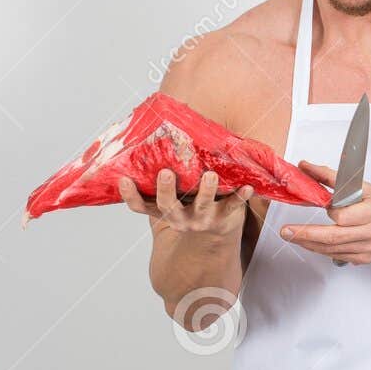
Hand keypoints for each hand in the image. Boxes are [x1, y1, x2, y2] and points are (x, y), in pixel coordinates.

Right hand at [119, 169, 252, 240]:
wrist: (215, 234)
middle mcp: (179, 217)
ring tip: (210, 175)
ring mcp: (201, 219)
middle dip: (166, 190)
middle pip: (168, 206)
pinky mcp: (223, 217)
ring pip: (201, 206)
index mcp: (163, 210)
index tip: (122, 180)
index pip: (140, 206)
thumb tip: (148, 135)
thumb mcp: (172, 196)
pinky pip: (233, 207)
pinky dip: (241, 197)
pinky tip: (248, 186)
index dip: (130, 195)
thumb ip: (159, 176)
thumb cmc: (188, 203)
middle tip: (165, 173)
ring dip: (205, 191)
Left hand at [280, 161, 370, 264]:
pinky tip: (309, 242)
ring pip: (332, 249)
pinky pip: (336, 255)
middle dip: (306, 234)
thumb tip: (307, 167)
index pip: (345, 215)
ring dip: (308, 243)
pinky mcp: (364, 259)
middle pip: (334, 237)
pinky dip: (320, 248)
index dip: (332, 212)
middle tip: (286, 231)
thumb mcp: (364, 187)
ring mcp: (368, 248)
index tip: (323, 205)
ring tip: (291, 236)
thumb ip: (333, 178)